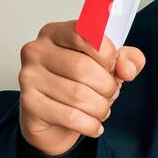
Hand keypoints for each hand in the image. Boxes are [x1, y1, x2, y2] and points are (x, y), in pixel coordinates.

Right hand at [17, 20, 144, 155]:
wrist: (52, 119)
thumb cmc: (79, 85)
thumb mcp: (110, 66)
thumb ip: (128, 59)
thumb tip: (127, 68)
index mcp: (56, 33)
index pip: (84, 33)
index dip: (107, 53)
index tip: (113, 67)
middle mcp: (37, 50)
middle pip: (82, 67)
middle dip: (107, 86)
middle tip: (110, 94)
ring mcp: (28, 76)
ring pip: (77, 95)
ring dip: (100, 108)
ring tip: (101, 109)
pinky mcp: (29, 103)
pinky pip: (70, 116)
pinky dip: (90, 124)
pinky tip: (93, 125)